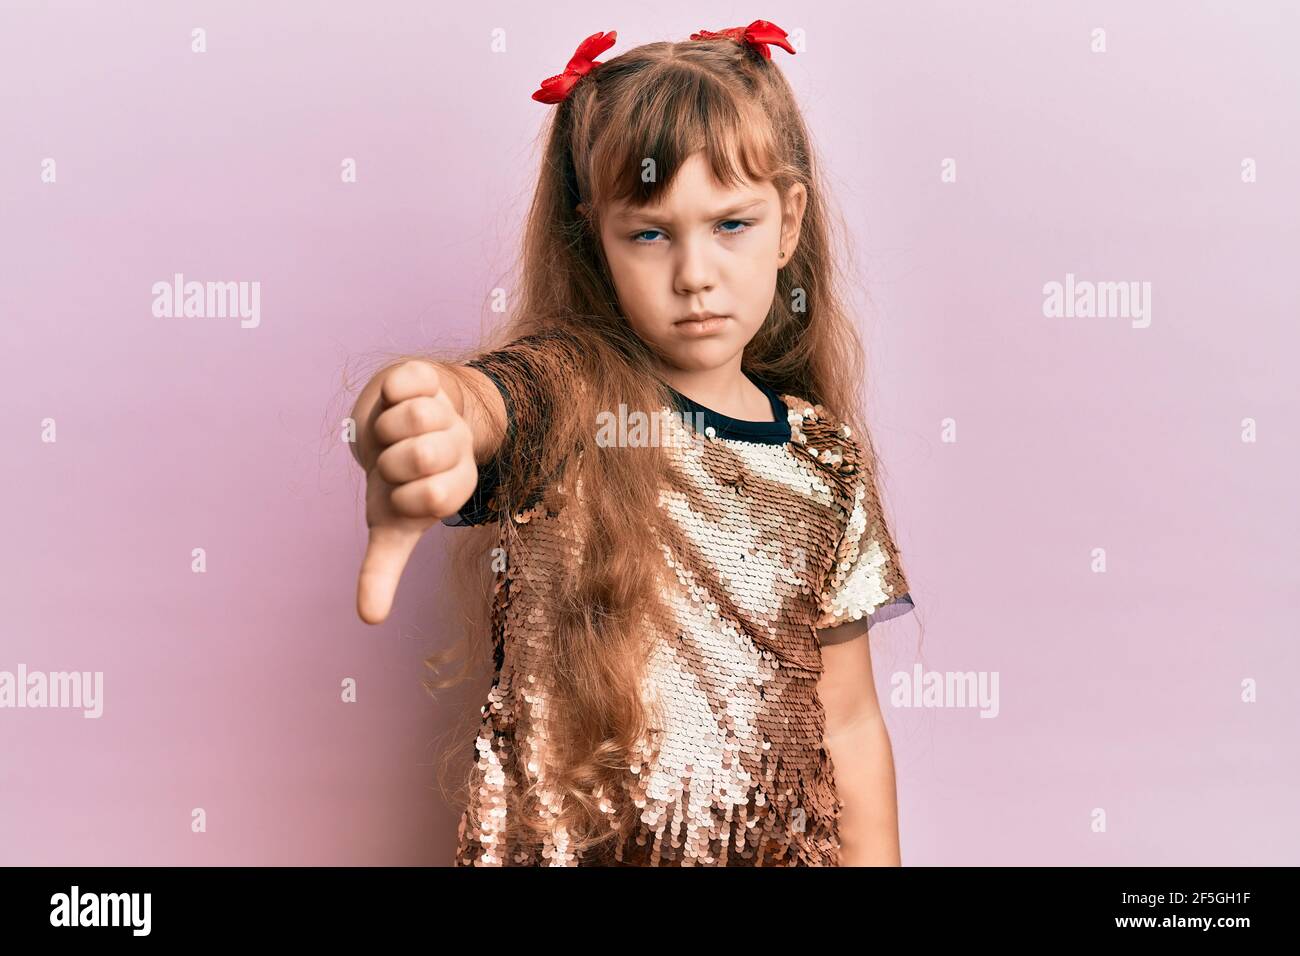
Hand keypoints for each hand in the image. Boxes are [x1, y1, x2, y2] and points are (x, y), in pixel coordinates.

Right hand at [355, 360, 478, 623]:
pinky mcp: (431, 376)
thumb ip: (381, 568)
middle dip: (393, 459)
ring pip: (417, 417)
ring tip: (397, 430)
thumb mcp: (389, 523)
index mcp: (454, 487)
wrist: (403, 423)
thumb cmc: (396, 479)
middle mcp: (458, 451)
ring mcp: (447, 412)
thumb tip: (369, 619)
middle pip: (422, 456)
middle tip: (397, 456)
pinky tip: (398, 399)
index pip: (437, 499)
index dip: (406, 495)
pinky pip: (406, 383)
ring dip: (390, 427)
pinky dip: (389, 394)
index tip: (401, 492)